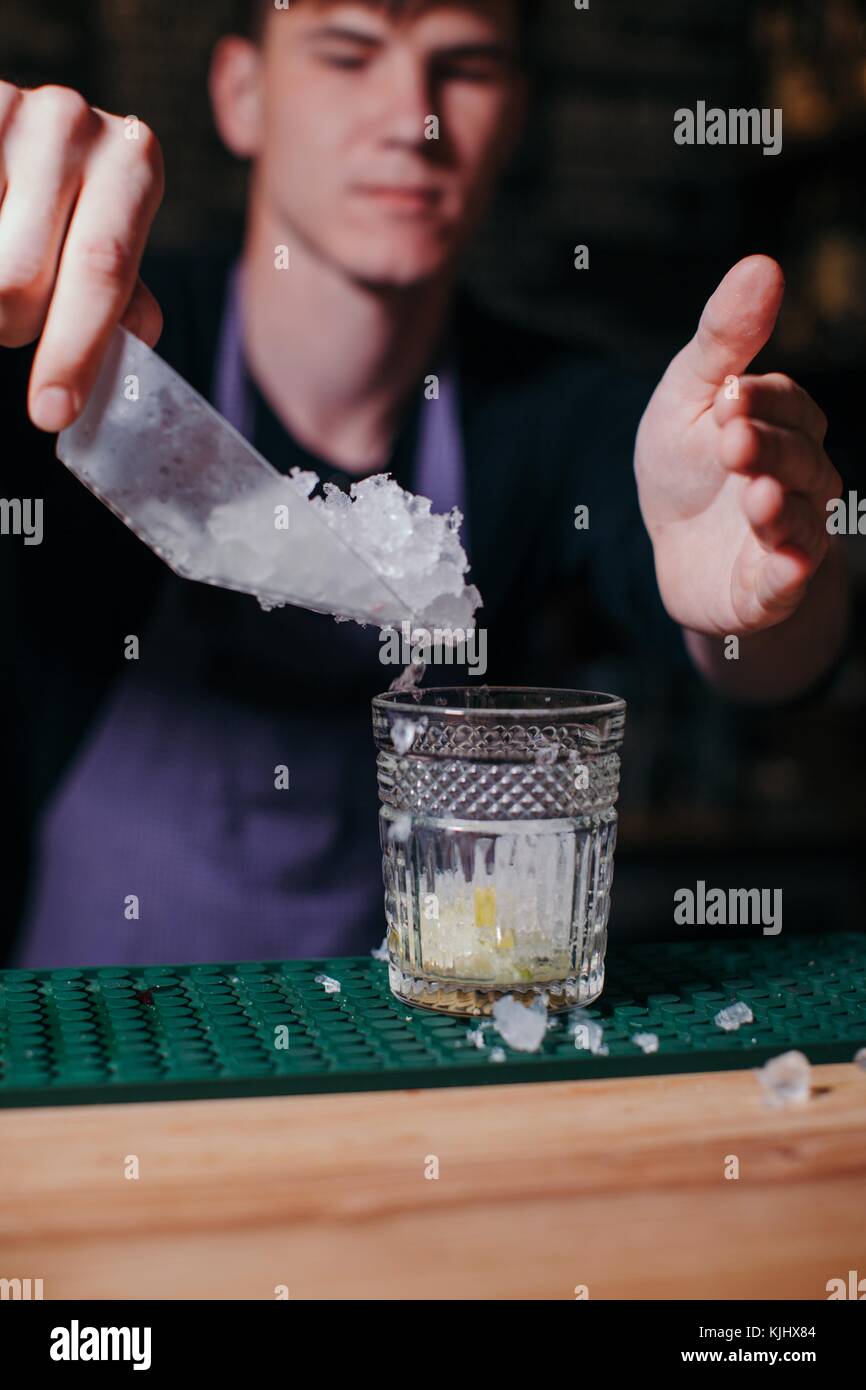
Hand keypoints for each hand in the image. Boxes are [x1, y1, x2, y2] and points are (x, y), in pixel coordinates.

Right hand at [0, 82, 164, 431]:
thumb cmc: (61, 200)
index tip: (50, 412)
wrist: (9, 128)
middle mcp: (72, 122)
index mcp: (133, 161)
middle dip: (12, 325)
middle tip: (14, 321)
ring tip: (2, 279)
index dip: (73, 350)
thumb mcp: (104, 234)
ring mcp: (5, 106)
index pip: (102, 271)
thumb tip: (137, 342)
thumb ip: (120, 292)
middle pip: (22, 277)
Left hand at [634, 255, 842, 636]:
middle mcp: (802, 477)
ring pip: (800, 518)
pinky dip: (788, 570)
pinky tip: (782, 558)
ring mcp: (792, 533)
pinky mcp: (771, 586)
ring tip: (753, 496)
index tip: (727, 396)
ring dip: (779, 508)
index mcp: (785, 423)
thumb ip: (724, 340)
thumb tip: (762, 263)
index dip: (761, 400)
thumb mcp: (689, 395)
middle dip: (768, 449)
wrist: (674, 546)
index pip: (785, 404)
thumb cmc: (687, 461)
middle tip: (732, 440)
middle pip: (798, 459)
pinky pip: (789, 579)